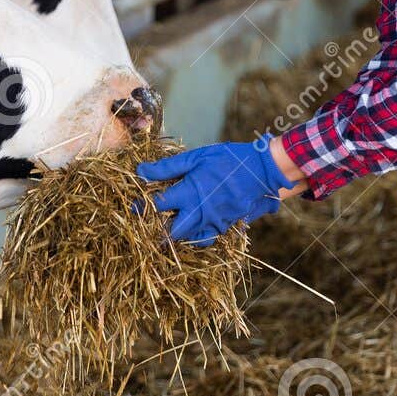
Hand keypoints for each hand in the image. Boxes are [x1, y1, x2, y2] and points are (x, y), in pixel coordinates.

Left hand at [136, 138, 295, 245]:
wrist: (263, 170)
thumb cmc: (228, 159)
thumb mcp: (196, 157)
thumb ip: (168, 168)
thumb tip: (141, 172)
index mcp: (191, 192)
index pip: (158, 206)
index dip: (142, 207)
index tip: (133, 207)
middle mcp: (201, 212)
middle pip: (172, 232)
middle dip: (159, 229)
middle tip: (151, 222)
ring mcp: (215, 222)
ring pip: (189, 238)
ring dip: (177, 233)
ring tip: (169, 224)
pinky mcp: (225, 225)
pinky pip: (206, 238)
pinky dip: (196, 235)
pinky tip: (192, 224)